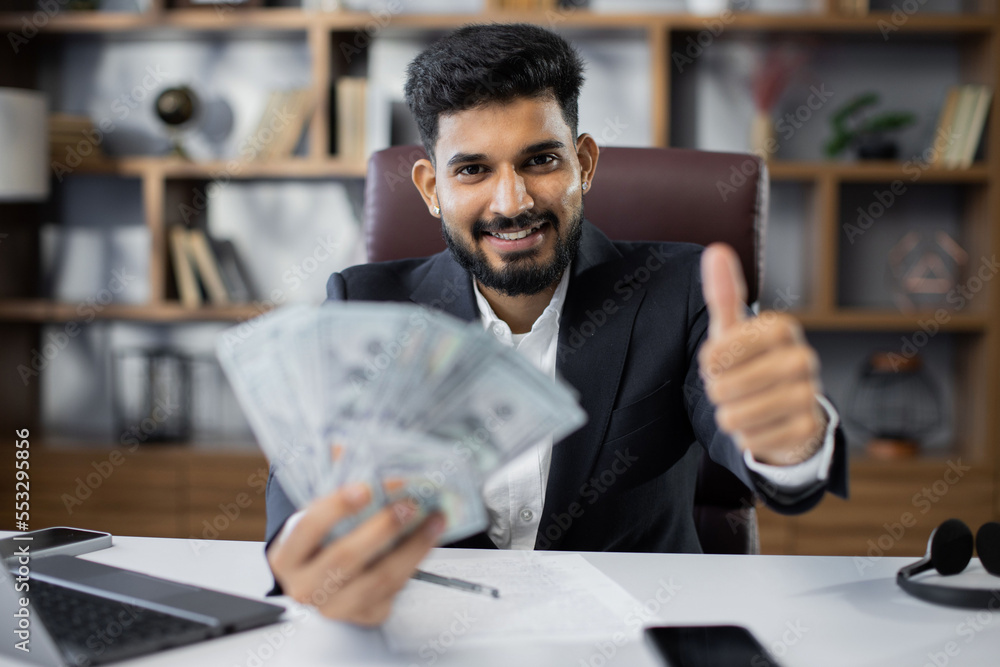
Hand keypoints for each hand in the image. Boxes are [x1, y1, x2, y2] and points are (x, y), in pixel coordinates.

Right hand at [267, 484, 444, 625]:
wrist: (325, 581)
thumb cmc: (323, 538)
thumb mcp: (318, 509)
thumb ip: (331, 477)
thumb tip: (352, 445)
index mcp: (287, 554)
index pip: (308, 527)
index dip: (337, 506)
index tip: (367, 486)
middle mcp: (305, 586)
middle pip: (345, 556)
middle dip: (383, 527)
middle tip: (411, 501)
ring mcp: (335, 607)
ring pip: (378, 578)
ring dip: (412, 546)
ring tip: (434, 518)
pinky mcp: (364, 616)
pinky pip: (394, 589)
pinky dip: (416, 561)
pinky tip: (430, 537)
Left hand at [698, 243, 826, 465]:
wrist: (783, 410)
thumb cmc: (750, 363)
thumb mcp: (732, 330)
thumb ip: (723, 294)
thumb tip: (715, 250)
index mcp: (782, 329)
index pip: (732, 343)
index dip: (715, 358)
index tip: (711, 363)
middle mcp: (804, 358)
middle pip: (735, 383)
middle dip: (719, 391)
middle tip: (724, 389)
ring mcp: (811, 394)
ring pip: (745, 413)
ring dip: (730, 415)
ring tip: (737, 408)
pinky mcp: (809, 428)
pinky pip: (758, 438)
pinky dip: (747, 436)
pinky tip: (755, 427)